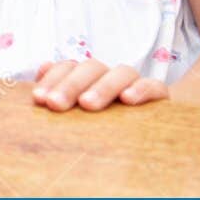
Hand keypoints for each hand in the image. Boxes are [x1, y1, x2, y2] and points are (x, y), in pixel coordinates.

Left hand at [32, 59, 168, 111]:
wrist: (154, 133)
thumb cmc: (106, 124)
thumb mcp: (80, 115)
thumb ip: (61, 94)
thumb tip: (42, 68)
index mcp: (88, 77)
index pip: (68, 67)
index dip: (53, 79)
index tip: (39, 98)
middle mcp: (110, 75)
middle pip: (91, 68)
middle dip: (70, 85)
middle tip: (55, 104)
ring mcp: (135, 83)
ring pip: (121, 72)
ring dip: (102, 87)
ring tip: (87, 104)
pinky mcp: (160, 96)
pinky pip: (155, 86)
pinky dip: (141, 89)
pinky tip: (128, 100)